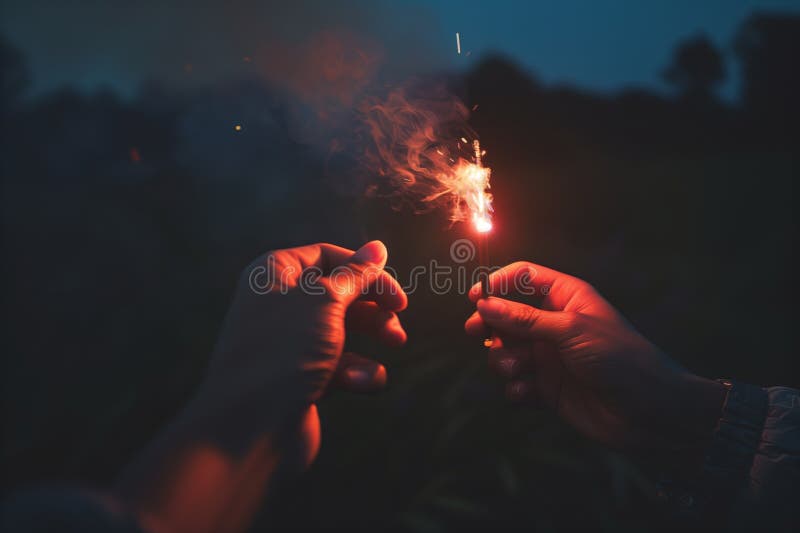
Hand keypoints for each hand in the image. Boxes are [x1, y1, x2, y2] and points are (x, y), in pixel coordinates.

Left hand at [117, 241, 406, 532]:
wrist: (248, 429)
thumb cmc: (283, 352)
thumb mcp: (325, 302)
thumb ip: (356, 275)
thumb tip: (378, 247)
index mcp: (274, 274)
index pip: (327, 256)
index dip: (365, 270)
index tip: (395, 292)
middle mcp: (279, 304)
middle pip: (340, 292)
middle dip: (373, 305)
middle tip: (398, 320)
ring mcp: (290, 343)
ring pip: (344, 328)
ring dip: (374, 334)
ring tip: (396, 343)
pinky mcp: (301, 378)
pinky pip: (338, 365)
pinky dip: (357, 371)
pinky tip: (360, 382)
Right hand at [465, 262, 725, 456]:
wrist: (649, 412)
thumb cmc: (620, 358)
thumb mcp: (570, 330)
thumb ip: (524, 318)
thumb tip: (485, 304)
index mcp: (566, 298)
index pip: (524, 278)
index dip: (498, 284)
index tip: (476, 297)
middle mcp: (554, 325)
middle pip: (507, 316)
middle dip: (491, 325)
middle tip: (476, 332)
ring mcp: (550, 357)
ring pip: (507, 352)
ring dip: (504, 360)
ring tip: (517, 370)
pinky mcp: (547, 389)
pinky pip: (516, 384)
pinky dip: (516, 388)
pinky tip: (527, 393)